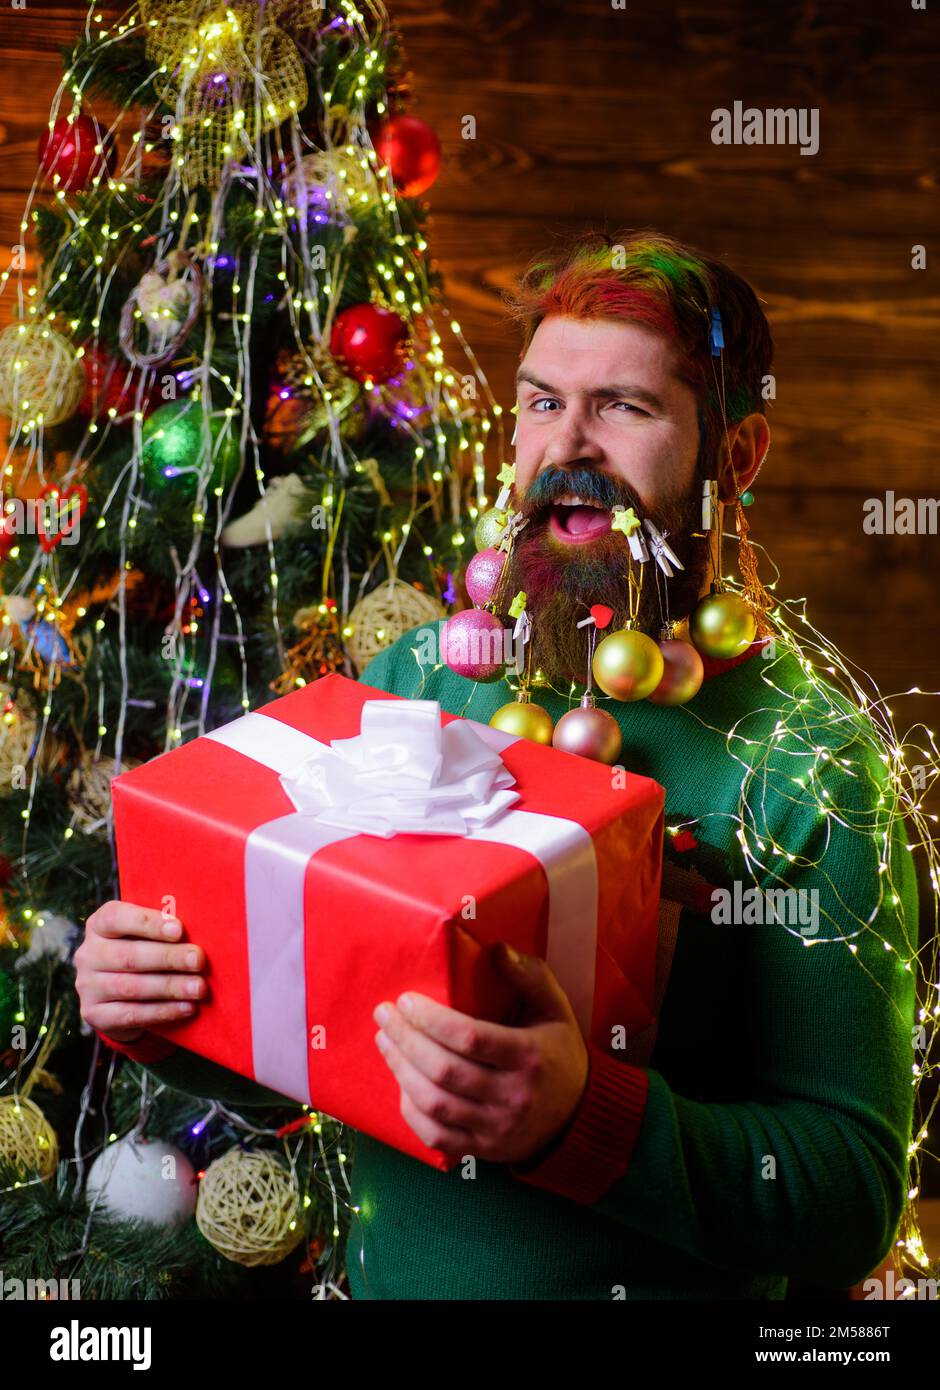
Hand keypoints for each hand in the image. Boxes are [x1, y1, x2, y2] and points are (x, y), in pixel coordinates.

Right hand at [75, 899, 207, 1042]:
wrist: (119, 996)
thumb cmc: (144, 951)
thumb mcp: (147, 934)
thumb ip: (164, 928)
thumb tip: (201, 927)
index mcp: (99, 925)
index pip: (116, 918)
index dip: (148, 923)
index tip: (179, 930)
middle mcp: (88, 955)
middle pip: (129, 956)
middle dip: (168, 958)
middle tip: (198, 960)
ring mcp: (88, 987)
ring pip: (132, 987)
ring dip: (170, 987)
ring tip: (199, 987)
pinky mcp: (95, 1015)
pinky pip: (132, 1014)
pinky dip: (163, 1011)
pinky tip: (188, 1007)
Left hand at [372, 941, 588, 1164]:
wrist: (579, 1115)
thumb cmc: (559, 1053)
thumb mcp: (555, 1008)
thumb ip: (530, 976)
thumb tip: (497, 949)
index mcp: (528, 1056)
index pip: (470, 1038)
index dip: (431, 1019)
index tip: (405, 1000)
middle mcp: (512, 1096)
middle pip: (444, 1070)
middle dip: (406, 1040)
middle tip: (384, 1015)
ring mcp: (496, 1128)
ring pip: (435, 1103)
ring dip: (401, 1071)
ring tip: (386, 1042)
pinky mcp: (483, 1150)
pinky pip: (435, 1135)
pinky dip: (411, 1110)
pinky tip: (401, 1083)